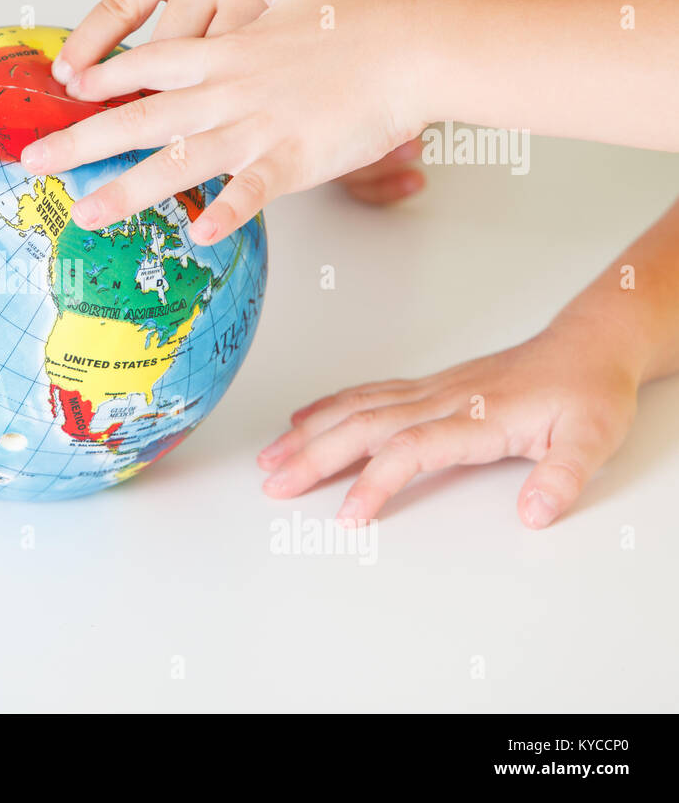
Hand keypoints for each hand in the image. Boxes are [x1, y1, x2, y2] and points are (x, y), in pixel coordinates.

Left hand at [20, 0, 426, 243]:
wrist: (412, 47)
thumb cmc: (355, 21)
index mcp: (224, 52)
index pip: (150, 65)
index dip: (106, 78)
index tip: (69, 91)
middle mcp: (228, 91)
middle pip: (141, 119)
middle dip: (83, 141)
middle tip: (34, 162)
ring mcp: (257, 127)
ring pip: (179, 162)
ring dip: (128, 190)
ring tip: (86, 215)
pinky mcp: (294, 158)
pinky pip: (253, 190)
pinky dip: (227, 211)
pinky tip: (197, 236)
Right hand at [256, 315, 641, 529]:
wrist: (587, 348)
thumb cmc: (587, 391)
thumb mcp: (594, 437)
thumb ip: (564, 477)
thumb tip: (535, 513)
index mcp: (475, 416)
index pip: (410, 449)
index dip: (373, 482)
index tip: (346, 516)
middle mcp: (442, 400)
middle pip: (363, 426)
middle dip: (313, 456)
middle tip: (275, 486)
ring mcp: (430, 391)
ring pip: (355, 408)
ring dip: (309, 432)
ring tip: (271, 457)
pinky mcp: (427, 388)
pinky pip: (366, 394)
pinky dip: (327, 406)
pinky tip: (303, 419)